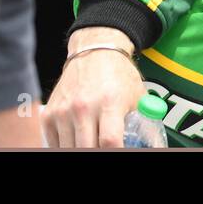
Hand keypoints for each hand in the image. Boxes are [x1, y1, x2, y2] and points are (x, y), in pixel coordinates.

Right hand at [41, 27, 147, 147]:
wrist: (94, 51)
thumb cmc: (118, 74)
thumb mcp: (138, 95)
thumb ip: (145, 121)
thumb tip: (153, 144)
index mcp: (109, 102)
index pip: (110, 141)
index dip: (116, 152)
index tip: (120, 150)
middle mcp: (84, 107)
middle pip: (87, 148)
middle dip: (98, 152)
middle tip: (104, 146)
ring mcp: (64, 111)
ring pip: (69, 148)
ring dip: (82, 148)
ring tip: (92, 140)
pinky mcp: (49, 113)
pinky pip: (54, 142)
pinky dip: (66, 145)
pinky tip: (77, 137)